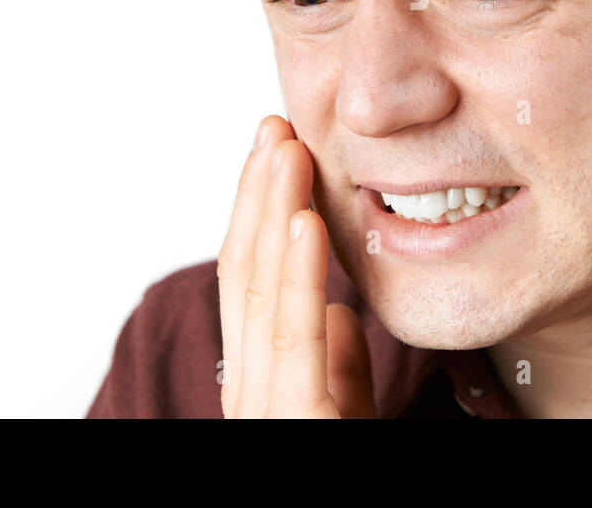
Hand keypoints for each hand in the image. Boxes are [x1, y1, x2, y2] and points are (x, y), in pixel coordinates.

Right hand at [217, 115, 376, 417]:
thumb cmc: (347, 465)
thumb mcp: (345, 411)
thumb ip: (339, 367)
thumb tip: (338, 310)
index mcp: (257, 378)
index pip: (248, 279)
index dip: (258, 210)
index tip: (279, 152)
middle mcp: (248, 388)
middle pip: (245, 272)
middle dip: (259, 193)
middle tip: (275, 126)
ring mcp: (265, 407)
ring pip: (262, 292)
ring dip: (274, 212)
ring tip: (289, 151)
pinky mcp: (296, 421)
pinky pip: (296, 338)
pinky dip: (299, 274)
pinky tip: (306, 222)